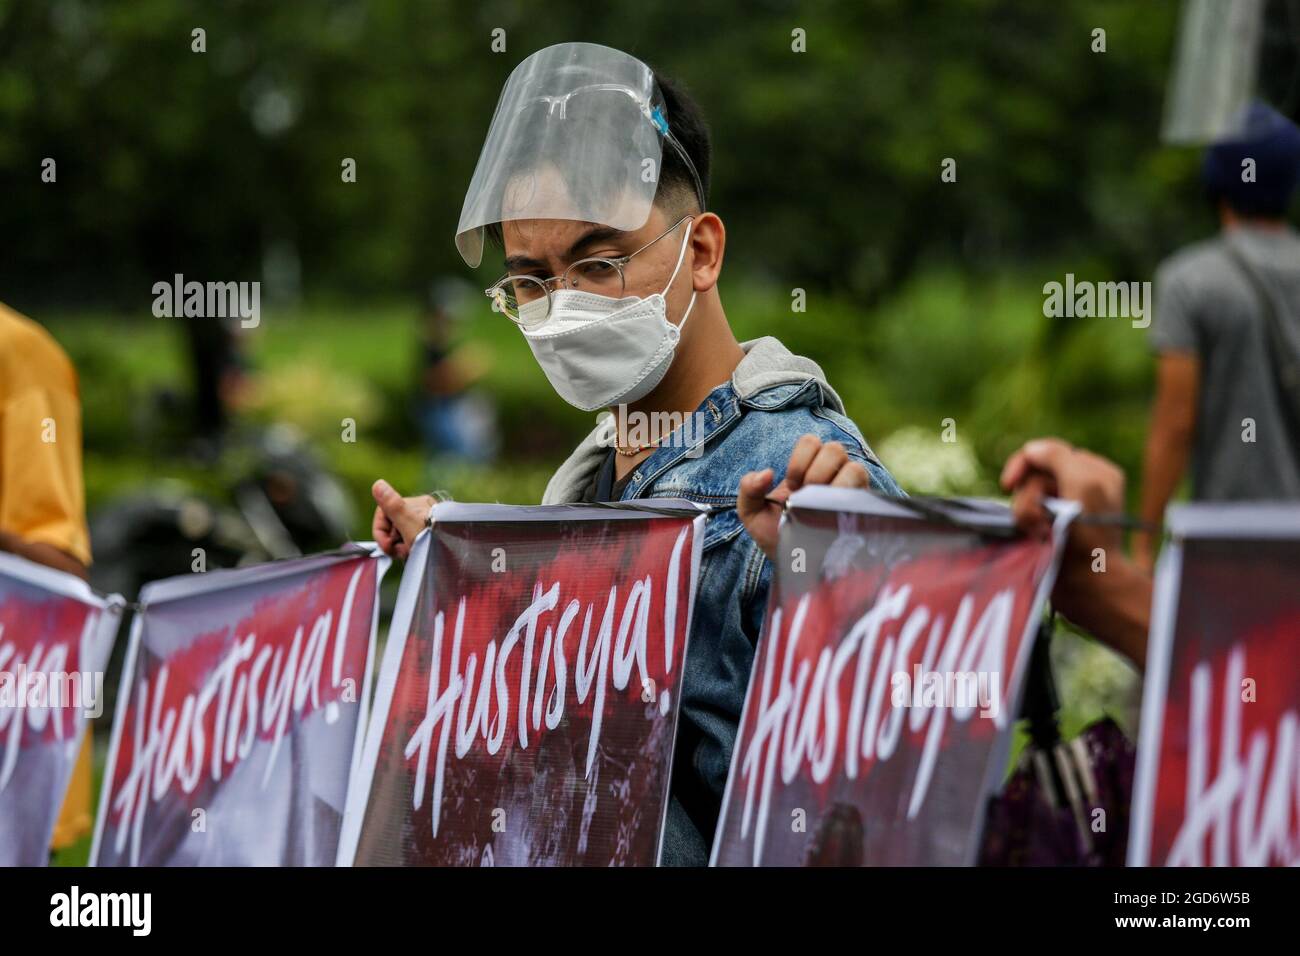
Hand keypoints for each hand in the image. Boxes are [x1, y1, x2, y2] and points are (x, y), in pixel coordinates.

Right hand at [371, 480, 434, 559]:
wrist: (455, 555)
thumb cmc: (432, 539)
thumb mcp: (408, 524)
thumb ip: (392, 505)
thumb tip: (378, 484)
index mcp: (416, 503)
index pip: (384, 512)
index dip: (380, 531)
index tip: (386, 546)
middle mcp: (421, 510)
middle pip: (391, 525)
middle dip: (392, 541)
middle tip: (400, 552)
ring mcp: (425, 523)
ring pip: (400, 535)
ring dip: (400, 548)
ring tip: (410, 554)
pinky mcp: (429, 537)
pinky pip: (411, 543)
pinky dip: (410, 550)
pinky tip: (414, 555)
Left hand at [738, 434, 870, 560]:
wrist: (794, 568)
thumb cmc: (776, 536)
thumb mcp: (752, 513)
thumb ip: (748, 488)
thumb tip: (766, 473)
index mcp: (807, 469)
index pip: (811, 442)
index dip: (800, 459)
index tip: (791, 485)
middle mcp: (832, 475)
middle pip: (835, 449)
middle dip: (816, 471)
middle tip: (804, 494)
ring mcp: (850, 493)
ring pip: (855, 468)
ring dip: (835, 485)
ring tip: (820, 505)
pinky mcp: (863, 511)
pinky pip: (865, 494)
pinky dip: (849, 499)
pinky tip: (832, 514)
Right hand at [999, 437, 1149, 665]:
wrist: (1087, 586)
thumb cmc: (1089, 537)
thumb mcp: (1082, 484)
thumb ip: (1057, 457)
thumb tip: (1032, 449)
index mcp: (1095, 471)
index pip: (1049, 452)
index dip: (1025, 463)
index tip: (1008, 483)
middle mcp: (1080, 487)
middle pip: (1032, 476)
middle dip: (1028, 496)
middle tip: (1036, 520)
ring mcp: (1063, 509)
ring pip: (1025, 496)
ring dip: (1026, 515)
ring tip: (1038, 534)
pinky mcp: (1049, 528)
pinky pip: (1024, 515)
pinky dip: (1024, 526)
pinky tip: (1035, 538)